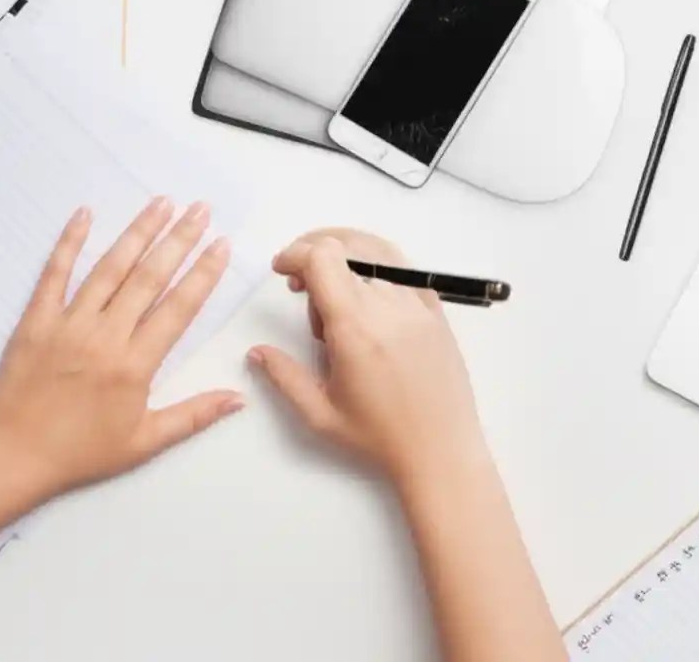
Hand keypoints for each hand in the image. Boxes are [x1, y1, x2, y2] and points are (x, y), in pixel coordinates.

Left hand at [0, 198, 243, 499]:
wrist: (13, 455)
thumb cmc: (82, 452)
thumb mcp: (146, 441)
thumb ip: (195, 415)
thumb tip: (240, 397)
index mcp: (136, 364)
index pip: (178, 307)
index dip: (203, 274)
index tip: (221, 245)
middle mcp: (105, 336)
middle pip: (149, 278)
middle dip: (179, 240)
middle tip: (201, 209)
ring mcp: (68, 323)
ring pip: (109, 269)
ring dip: (138, 233)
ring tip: (162, 203)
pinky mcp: (36, 320)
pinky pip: (54, 274)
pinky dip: (69, 242)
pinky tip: (85, 214)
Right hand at [248, 230, 485, 487]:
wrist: (441, 450)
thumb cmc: (379, 437)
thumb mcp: (320, 414)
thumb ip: (284, 376)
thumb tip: (257, 351)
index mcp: (355, 326)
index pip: (322, 257)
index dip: (294, 254)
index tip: (281, 271)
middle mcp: (388, 305)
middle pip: (347, 248)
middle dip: (315, 256)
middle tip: (300, 288)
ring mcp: (417, 304)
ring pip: (377, 254)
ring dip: (347, 258)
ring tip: (333, 291)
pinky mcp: (437, 311)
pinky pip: (406, 270)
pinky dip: (380, 267)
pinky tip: (369, 294)